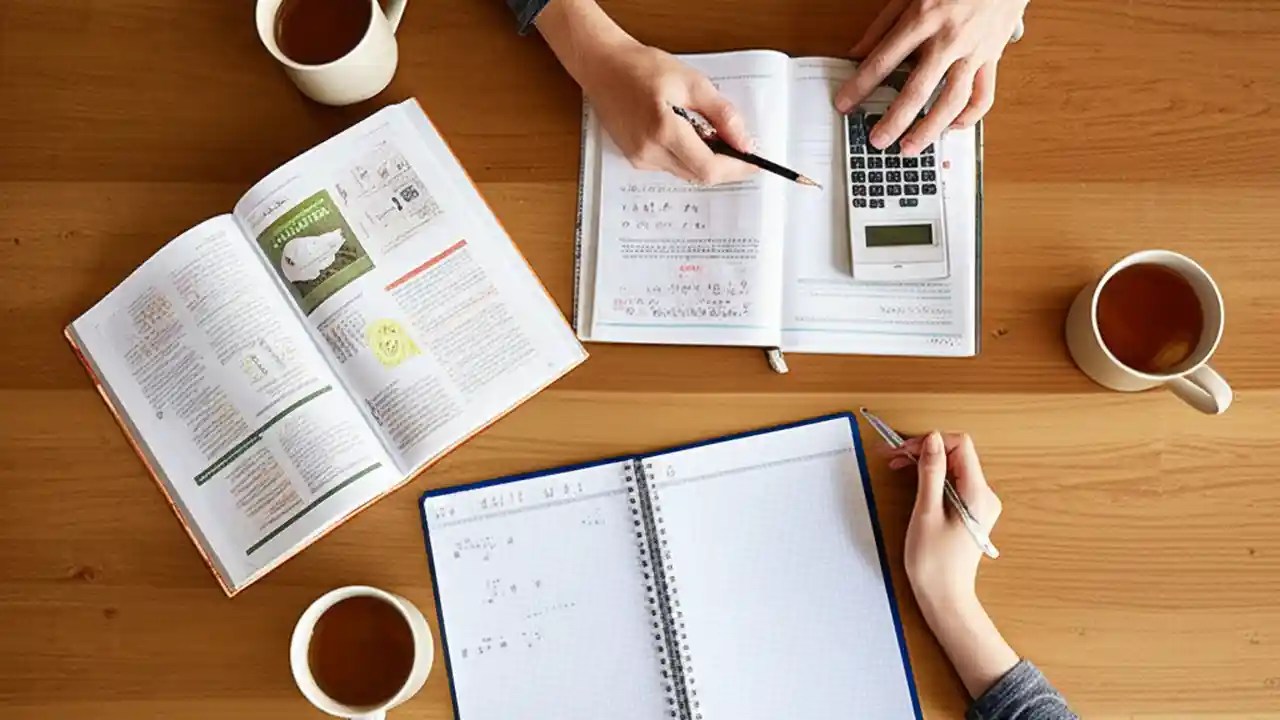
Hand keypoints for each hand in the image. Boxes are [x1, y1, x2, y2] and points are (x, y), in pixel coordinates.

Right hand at [577, 41, 756, 183]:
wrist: (604, 68)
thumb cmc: (644, 68)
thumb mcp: (692, 83)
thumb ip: (722, 115)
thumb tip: (745, 142)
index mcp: (664, 130)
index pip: (708, 168)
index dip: (736, 169)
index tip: (754, 162)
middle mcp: (649, 152)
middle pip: (699, 175)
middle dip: (724, 165)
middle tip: (739, 146)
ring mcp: (640, 158)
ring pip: (686, 172)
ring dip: (705, 159)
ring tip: (710, 132)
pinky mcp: (635, 159)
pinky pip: (671, 166)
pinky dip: (686, 155)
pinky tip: (685, 132)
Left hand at [835, 0, 1027, 154]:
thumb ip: (883, 23)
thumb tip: (857, 52)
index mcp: (924, 18)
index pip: (884, 59)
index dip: (861, 85)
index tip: (845, 103)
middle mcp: (949, 39)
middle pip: (918, 89)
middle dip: (895, 120)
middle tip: (877, 140)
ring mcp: (974, 51)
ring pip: (953, 101)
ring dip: (930, 129)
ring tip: (910, 146)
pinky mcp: (993, 58)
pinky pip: (983, 95)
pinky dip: (968, 117)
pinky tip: (951, 127)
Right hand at [890, 431, 1016, 697]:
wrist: (945, 598)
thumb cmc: (933, 562)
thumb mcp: (926, 512)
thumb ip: (930, 473)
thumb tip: (932, 439)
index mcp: (977, 493)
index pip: (960, 446)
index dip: (931, 442)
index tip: (904, 451)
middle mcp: (984, 495)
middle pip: (957, 455)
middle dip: (925, 451)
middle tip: (894, 457)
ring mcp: (979, 504)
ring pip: (953, 468)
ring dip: (926, 463)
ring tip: (898, 467)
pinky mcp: (971, 511)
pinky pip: (953, 483)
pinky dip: (932, 478)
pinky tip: (914, 483)